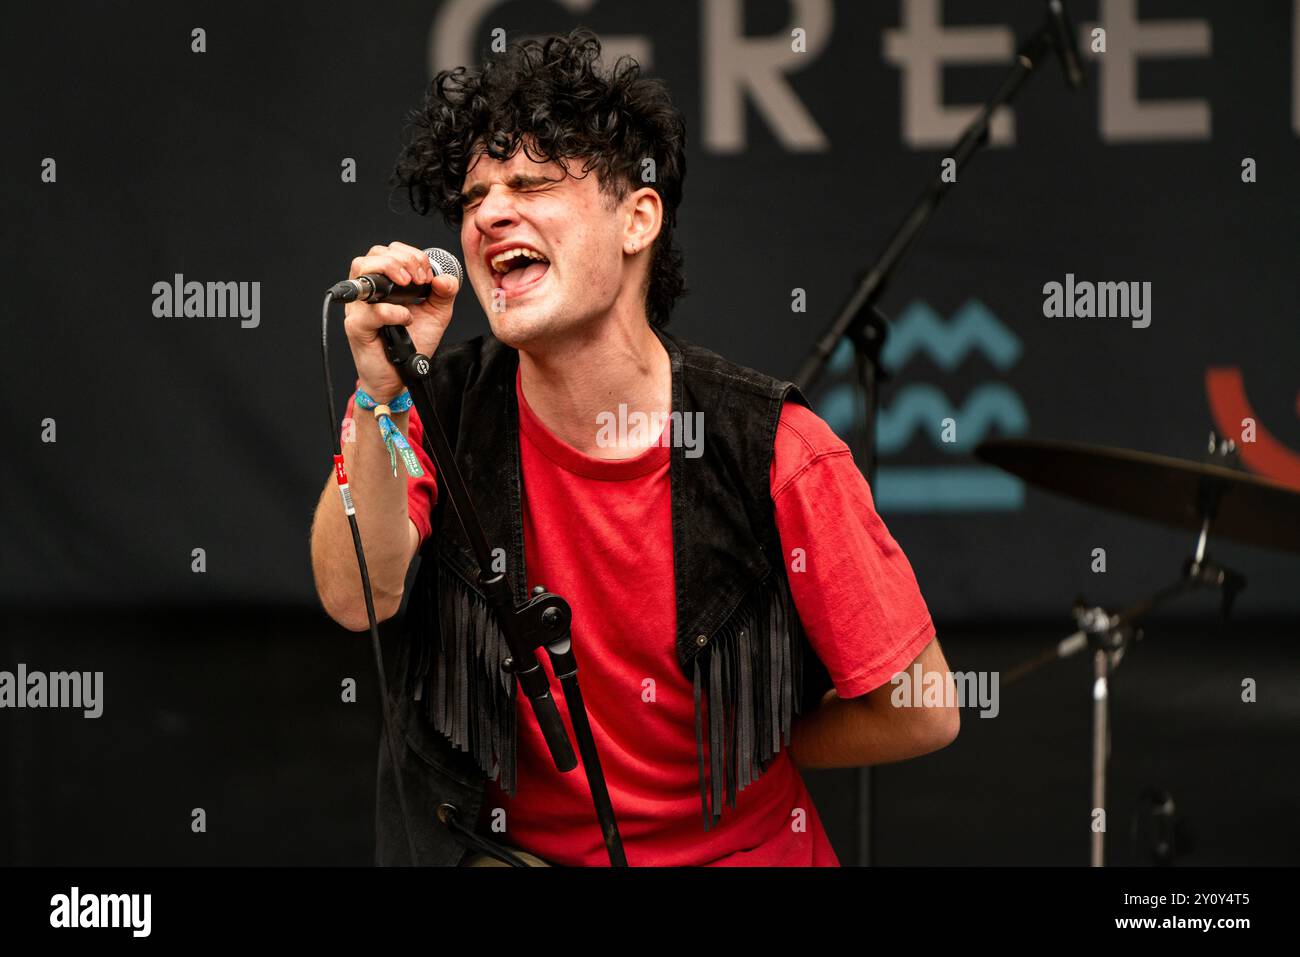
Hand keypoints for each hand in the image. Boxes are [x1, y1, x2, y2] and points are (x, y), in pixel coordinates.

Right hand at [342, 241, 458, 401]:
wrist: (401, 376)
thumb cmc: (413, 342)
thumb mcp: (436, 314)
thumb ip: (444, 293)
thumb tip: (444, 277)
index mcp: (386, 282)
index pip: (391, 251)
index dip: (411, 255)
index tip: (428, 273)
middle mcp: (369, 290)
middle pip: (375, 254)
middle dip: (403, 259)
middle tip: (421, 278)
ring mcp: (359, 306)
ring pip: (362, 269)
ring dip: (390, 270)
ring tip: (410, 285)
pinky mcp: (356, 326)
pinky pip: (369, 311)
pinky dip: (391, 311)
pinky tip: (406, 318)